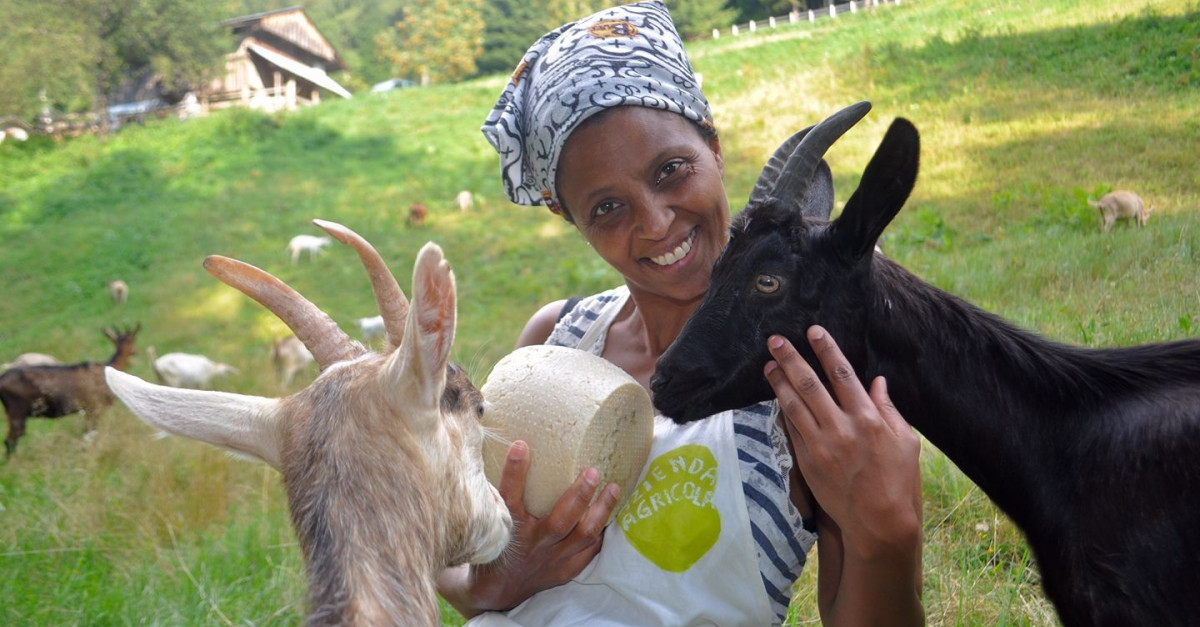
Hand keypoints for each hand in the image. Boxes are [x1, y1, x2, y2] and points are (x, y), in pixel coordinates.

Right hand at [453, 440, 620, 612]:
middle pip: (560, 521)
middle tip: (593, 471)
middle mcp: (531, 544)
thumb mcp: (492, 518)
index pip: (509, 496)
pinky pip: (588, 554)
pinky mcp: (563, 572)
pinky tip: (610, 517)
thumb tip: (512, 445)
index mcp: (508, 527)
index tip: (522, 445)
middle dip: (579, 495)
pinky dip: (599, 535)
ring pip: (582, 536)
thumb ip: (499, 491)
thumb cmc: (496, 544)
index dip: (515, 472)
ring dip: (601, 512)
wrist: (496, 589)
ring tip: (614, 488)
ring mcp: (550, 560)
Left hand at [763, 327, 921, 558]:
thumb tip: (877, 381)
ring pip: (793, 405)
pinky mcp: (808, 461)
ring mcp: (821, 445)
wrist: (879, 521)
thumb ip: (888, 409)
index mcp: (868, 418)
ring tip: (768, 365)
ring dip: (779, 382)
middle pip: (809, 384)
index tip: (813, 331)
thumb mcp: (906, 441)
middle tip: (775, 339)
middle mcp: (841, 428)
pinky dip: (782, 410)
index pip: (842, 374)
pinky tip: (775, 397)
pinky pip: (791, 429)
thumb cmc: (899, 481)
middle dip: (791, 358)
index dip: (826, 350)